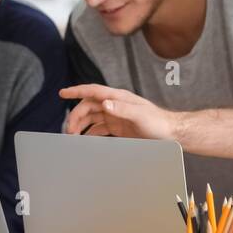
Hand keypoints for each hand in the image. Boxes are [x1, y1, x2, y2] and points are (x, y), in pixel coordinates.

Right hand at [60, 85, 178, 140]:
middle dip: (76, 116)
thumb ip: (122, 108)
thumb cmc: (157, 122)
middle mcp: (114, 104)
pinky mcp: (118, 127)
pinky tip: (84, 140)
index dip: (77, 91)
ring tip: (73, 137)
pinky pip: (99, 129)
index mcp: (118, 97)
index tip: (62, 93)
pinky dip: (89, 134)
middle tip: (69, 131)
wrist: (169, 133)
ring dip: (81, 125)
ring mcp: (115, 116)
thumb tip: (104, 103)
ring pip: (91, 118)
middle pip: (88, 107)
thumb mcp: (140, 115)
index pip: (93, 91)